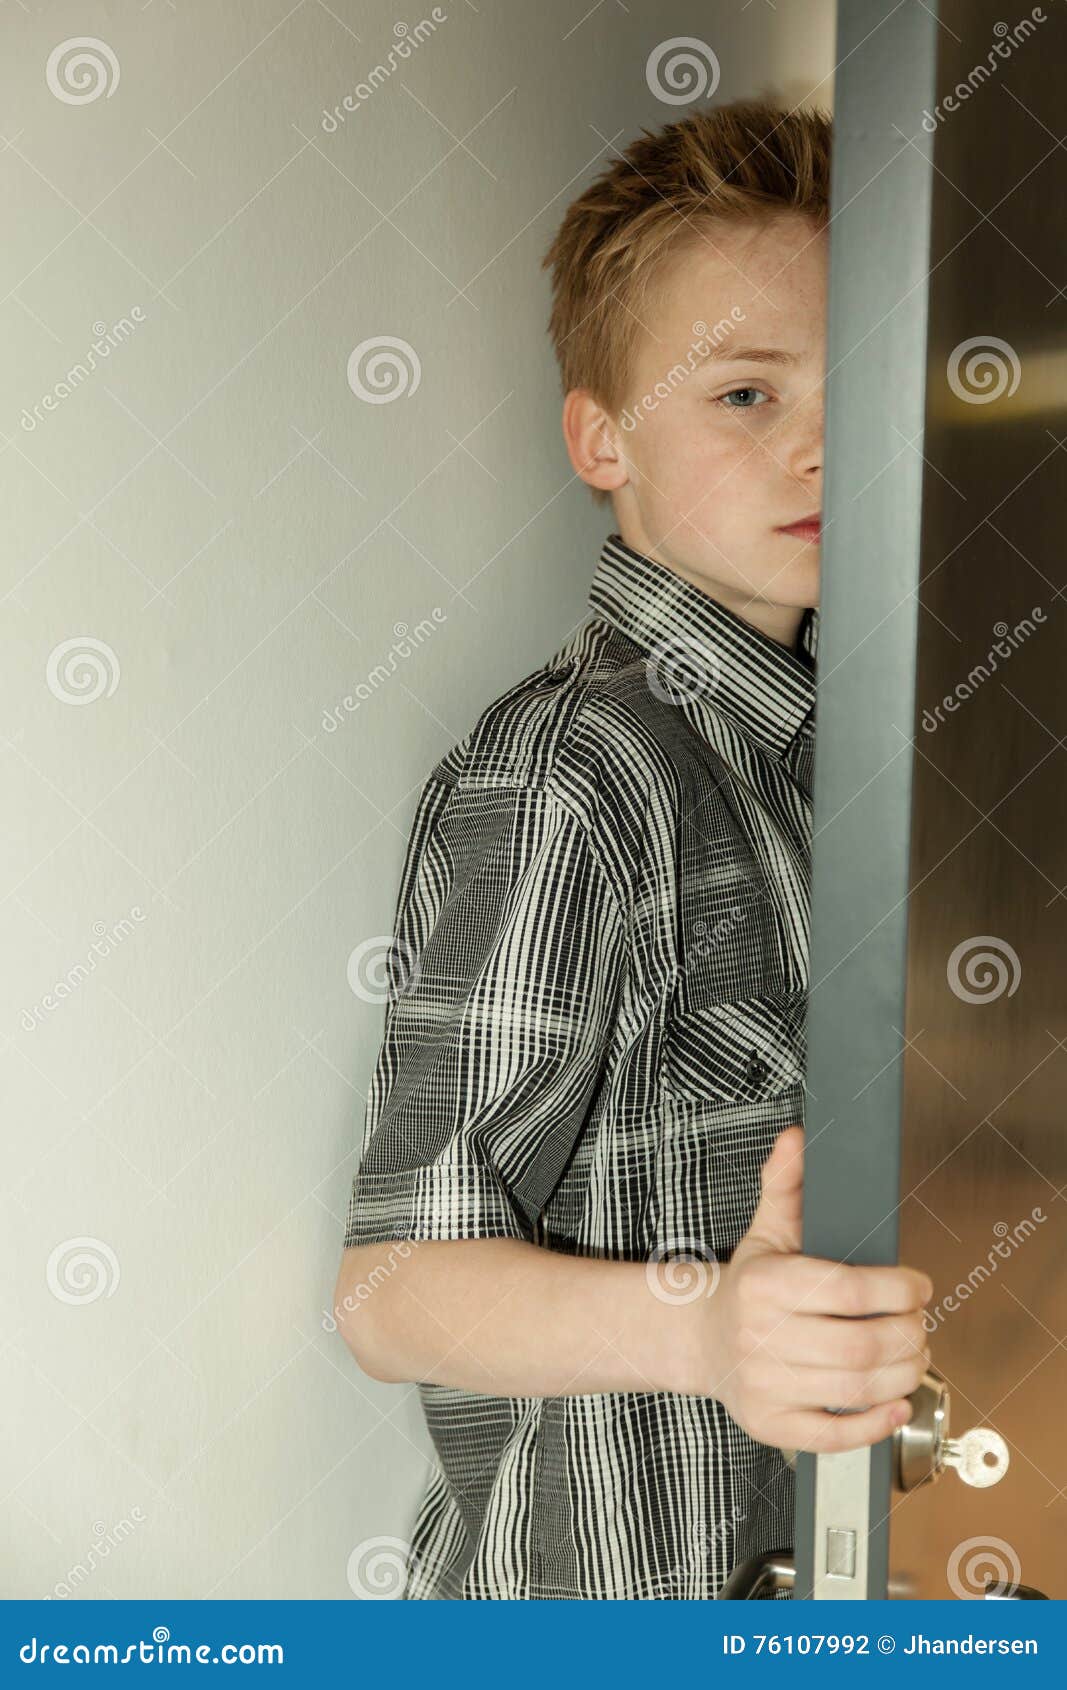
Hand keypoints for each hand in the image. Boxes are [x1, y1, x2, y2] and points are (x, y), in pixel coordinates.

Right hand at [698, 1125, 932, 1452]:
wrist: (700, 1339)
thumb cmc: (747, 1287)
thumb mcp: (765, 1230)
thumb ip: (787, 1183)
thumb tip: (798, 1139)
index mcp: (765, 1284)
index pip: (849, 1291)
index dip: (898, 1290)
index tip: (918, 1286)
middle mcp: (760, 1336)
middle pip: (861, 1346)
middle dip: (910, 1335)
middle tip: (921, 1324)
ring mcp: (764, 1384)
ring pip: (856, 1388)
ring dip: (904, 1374)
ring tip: (914, 1355)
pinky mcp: (771, 1424)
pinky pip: (833, 1434)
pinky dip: (874, 1424)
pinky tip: (895, 1403)